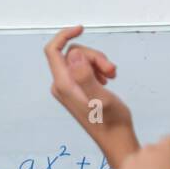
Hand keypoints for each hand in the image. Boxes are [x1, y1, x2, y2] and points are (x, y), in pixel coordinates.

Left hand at [45, 25, 137, 165]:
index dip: (65, 35)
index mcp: (64, 85)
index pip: (53, 50)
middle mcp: (62, 85)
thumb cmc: (111, 122)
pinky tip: (107, 80)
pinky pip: (85, 69)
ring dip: (98, 63)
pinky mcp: (78, 90)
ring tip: (111, 76)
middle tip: (111, 71)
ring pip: (81, 60)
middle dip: (94, 56)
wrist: (116, 139)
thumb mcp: (100, 97)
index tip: (82, 29)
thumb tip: (74, 55)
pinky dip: (98, 69)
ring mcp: (69, 88)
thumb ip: (85, 76)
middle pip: (73, 54)